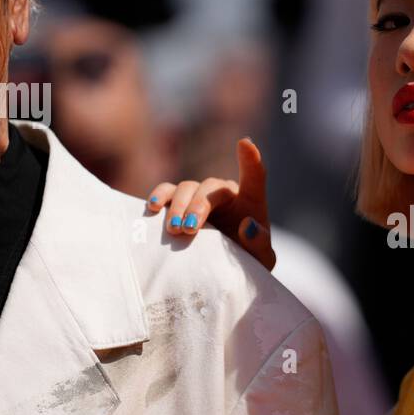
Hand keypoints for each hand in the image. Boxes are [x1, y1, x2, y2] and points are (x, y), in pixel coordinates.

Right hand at [146, 137, 276, 269]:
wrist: (222, 270)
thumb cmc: (246, 260)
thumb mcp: (259, 259)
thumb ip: (260, 244)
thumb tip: (249, 225)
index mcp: (249, 201)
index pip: (254, 176)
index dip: (250, 160)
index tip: (245, 144)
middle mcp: (224, 193)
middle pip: (210, 186)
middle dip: (198, 205)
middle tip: (189, 229)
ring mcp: (199, 195)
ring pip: (187, 187)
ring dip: (178, 206)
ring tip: (174, 229)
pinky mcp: (179, 203)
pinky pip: (168, 191)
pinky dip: (160, 195)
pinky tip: (153, 207)